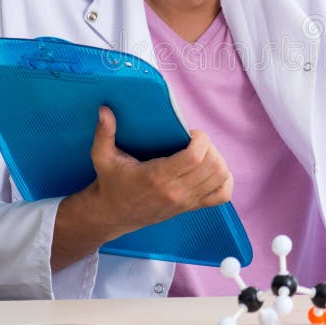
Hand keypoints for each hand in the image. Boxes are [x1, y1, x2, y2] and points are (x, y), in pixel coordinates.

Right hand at [87, 106, 233, 237]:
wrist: (112, 215)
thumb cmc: (111, 183)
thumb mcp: (102, 157)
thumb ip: (103, 133)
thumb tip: (104, 109)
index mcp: (157, 177)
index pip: (195, 156)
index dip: (200, 139)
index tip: (189, 133)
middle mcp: (176, 192)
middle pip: (213, 165)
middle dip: (209, 146)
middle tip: (195, 141)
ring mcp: (186, 202)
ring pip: (220, 177)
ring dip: (217, 160)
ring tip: (202, 153)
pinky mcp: (190, 208)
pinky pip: (222, 196)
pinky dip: (223, 180)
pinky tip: (210, 170)